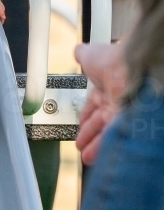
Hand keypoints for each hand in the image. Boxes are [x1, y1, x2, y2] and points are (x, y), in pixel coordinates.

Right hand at [75, 43, 126, 164]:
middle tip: (81, 147)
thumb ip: (83, 55)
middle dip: (88, 135)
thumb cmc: (113, 60)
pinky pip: (113, 139)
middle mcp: (115, 101)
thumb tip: (78, 52)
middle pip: (98, 123)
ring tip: (87, 157)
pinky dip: (104, 147)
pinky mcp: (127, 124)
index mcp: (106, 87)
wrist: (132, 67)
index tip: (79, 126)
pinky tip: (97, 155)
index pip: (93, 106)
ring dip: (95, 146)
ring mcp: (122, 114)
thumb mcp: (90, 55)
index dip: (84, 116)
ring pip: (106, 134)